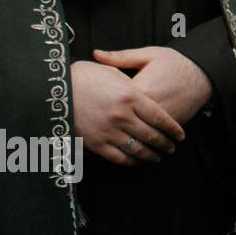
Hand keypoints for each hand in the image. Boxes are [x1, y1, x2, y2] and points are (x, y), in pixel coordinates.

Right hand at [70, 60, 184, 165]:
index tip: (180, 136)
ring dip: (151, 155)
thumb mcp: (113, 73)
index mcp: (131, 96)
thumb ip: (134, 87)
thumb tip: (148, 96)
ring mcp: (108, 130)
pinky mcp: (94, 143)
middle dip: (165, 144)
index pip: (161, 118)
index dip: (173, 129)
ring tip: (159, 157)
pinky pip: (118, 157)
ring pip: (137, 149)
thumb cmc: (85, 76)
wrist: (55, 88)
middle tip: (172, 148)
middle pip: (152, 135)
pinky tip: (137, 161)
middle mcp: (122, 115)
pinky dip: (131, 161)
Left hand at [93, 46, 213, 127]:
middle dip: (110, 123)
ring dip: (126, 136)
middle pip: (123, 121)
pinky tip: (134, 141)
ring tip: (111, 137)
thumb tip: (95, 53)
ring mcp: (162, 118)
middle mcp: (149, 107)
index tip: (93, 102)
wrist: (203, 73)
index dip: (102, 102)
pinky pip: (154, 135)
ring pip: (139, 133)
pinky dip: (144, 138)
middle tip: (96, 124)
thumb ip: (120, 57)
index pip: (112, 101)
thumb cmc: (175, 62)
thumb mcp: (148, 55)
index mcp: (139, 89)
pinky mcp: (171, 124)